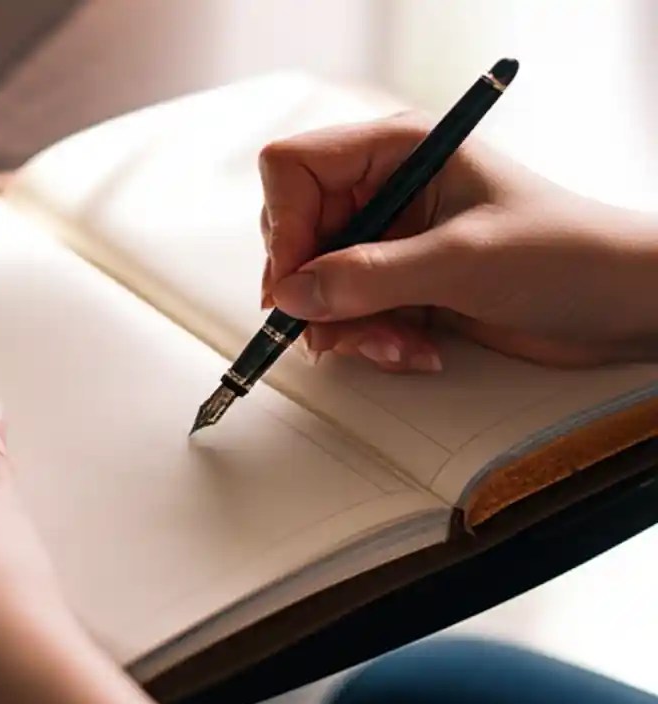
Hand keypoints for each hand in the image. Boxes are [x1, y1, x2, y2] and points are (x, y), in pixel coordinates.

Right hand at [259, 111, 657, 370]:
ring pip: (317, 285)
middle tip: (333, 328)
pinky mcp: (401, 285)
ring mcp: (391, 240)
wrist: (623, 306)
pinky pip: (349, 315)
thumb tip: (291, 294)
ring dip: (348, 327)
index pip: (294, 168)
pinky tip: (416, 349)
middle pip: (295, 232)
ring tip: (398, 346)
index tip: (295, 280)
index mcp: (398, 150)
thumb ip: (367, 277)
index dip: (284, 224)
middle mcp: (386, 189)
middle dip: (314, 290)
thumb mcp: (460, 261)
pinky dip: (372, 341)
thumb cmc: (566, 254)